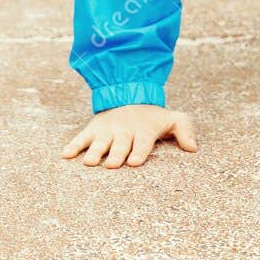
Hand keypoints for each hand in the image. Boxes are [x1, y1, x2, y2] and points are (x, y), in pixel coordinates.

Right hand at [60, 104, 198, 168]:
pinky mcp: (92, 129)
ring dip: (94, 152)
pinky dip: (74, 145)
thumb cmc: (153, 117)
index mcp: (144, 130)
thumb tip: (193, 148)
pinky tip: (66, 154)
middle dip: (116, 154)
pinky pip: (81, 137)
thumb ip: (185, 130)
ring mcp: (107, 130)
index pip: (143, 142)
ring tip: (89, 163)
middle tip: (112, 164)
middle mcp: (124, 131)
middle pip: (120, 144)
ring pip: (100, 142)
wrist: (129, 95)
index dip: (140, 151)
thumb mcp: (173, 119)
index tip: (135, 161)